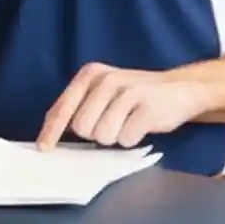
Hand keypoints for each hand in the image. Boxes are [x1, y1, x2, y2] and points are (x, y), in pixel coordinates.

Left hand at [37, 63, 207, 150]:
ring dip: (115, 137)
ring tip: (127, 122)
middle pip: (81, 127)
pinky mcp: (148, 107)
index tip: (44, 148)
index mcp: (90, 75)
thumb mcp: (103, 92)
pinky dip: (132, 139)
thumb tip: (52, 134)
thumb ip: (80, 106)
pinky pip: (126, 139)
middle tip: (113, 122)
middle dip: (95, 133)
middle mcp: (106, 80)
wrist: (180, 88)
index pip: (63, 108)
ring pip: (102, 136)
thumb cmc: (135, 96)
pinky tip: (141, 125)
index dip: (51, 131)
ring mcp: (128, 92)